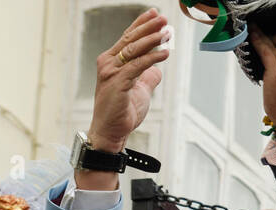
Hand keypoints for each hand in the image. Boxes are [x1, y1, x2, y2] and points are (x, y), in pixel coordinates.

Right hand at [86, 9, 169, 158]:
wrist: (111, 130)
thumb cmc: (122, 111)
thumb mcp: (139, 91)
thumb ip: (146, 78)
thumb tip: (157, 69)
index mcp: (111, 61)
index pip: (127, 38)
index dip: (141, 24)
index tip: (154, 13)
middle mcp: (108, 62)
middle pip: (130, 39)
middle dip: (148, 27)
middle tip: (164, 18)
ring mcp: (111, 72)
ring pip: (134, 50)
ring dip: (152, 39)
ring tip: (167, 32)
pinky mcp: (118, 83)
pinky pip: (138, 67)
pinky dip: (152, 59)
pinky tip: (165, 53)